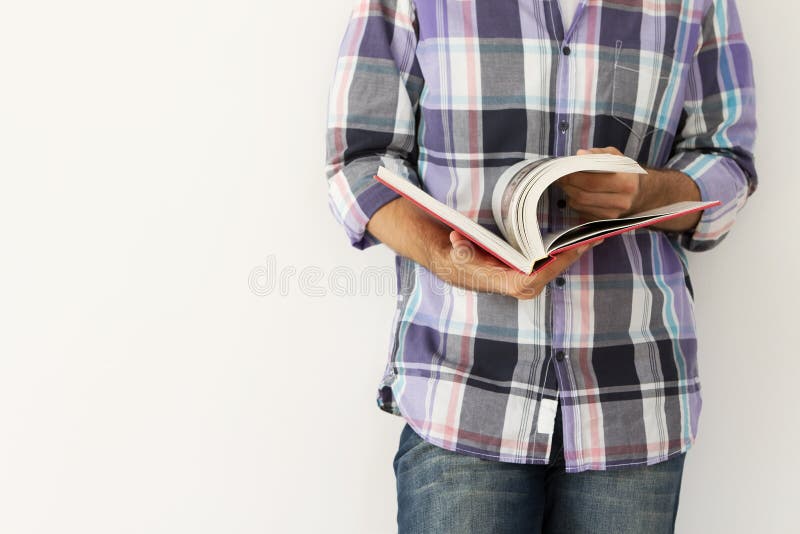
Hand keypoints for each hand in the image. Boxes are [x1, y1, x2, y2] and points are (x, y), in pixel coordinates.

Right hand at [427, 231, 598, 299]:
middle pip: (550, 274)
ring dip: (571, 256)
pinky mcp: (527, 276)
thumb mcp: (456, 250)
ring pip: (552, 271)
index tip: (568, 250)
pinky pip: (550, 268)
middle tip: (590, 239)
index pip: (532, 279)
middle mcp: (516, 286)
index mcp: (502, 282)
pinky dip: (564, 256)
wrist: (454, 265)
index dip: (552, 265)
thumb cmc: (457, 257)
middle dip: (569, 257)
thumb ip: (458, 246)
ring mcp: (524, 283)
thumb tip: (456, 239)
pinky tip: (577, 243)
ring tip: (590, 238)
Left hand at [559, 146, 642, 220]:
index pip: (592, 181)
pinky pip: (581, 211)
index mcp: (625, 183)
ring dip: (568, 193)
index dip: (574, 176)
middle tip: (560, 176)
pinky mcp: (603, 221)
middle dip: (568, 185)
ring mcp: (612, 214)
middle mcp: (620, 201)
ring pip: (579, 205)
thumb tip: (580, 154)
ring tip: (566, 183)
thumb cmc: (622, 171)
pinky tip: (575, 192)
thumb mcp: (614, 156)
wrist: (636, 192)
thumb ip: (597, 154)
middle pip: (583, 195)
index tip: (563, 169)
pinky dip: (574, 201)